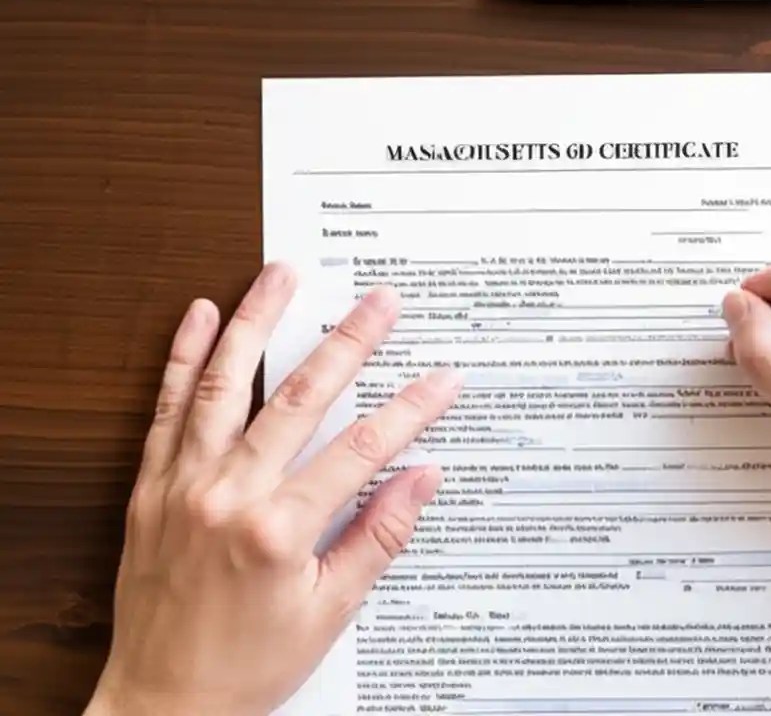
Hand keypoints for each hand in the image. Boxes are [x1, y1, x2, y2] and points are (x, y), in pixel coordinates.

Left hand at [85, 264, 461, 715]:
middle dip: (347, 343)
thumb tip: (422, 480)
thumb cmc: (247, 666)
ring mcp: (182, 485)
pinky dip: (181, 360)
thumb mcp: (330, 612)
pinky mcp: (150, 488)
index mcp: (278, 530)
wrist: (163, 703)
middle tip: (379, 301)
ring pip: (223, 385)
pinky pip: (165, 410)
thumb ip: (377, 538)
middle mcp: (226, 496)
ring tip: (282, 276)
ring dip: (256, 323)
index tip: (441, 379)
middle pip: (297, 400)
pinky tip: (199, 318)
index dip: (409, 409)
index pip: (360, 450)